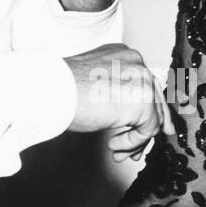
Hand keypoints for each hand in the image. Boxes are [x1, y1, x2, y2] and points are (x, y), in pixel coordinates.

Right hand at [63, 43, 174, 162]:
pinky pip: (148, 130)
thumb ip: (116, 94)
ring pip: (153, 117)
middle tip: (137, 148)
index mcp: (124, 56)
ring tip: (117, 150)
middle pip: (154, 100)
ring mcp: (142, 80)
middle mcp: (137, 63)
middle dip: (145, 128)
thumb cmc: (61, 88)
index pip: (145, 84)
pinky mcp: (143, 101)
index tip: (144, 127)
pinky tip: (113, 145)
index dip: (145, 110)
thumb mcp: (95, 85)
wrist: (51, 91)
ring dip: (134, 139)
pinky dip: (131, 142)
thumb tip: (130, 117)